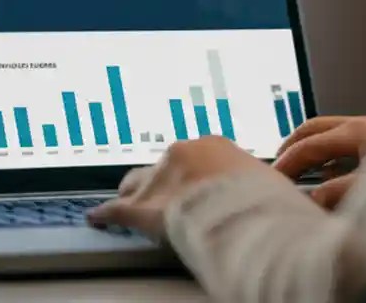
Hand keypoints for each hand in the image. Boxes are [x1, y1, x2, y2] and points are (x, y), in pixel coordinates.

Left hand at [86, 136, 283, 234]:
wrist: (247, 217)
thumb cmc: (267, 204)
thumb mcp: (268, 184)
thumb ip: (255, 184)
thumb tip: (268, 195)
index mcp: (212, 146)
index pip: (191, 158)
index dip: (190, 176)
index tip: (194, 186)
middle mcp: (180, 155)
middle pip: (160, 169)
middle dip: (159, 183)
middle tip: (164, 198)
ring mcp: (157, 179)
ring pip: (136, 184)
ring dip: (133, 195)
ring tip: (126, 203)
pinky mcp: (141, 207)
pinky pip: (116, 210)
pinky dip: (106, 215)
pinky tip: (97, 218)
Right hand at [273, 116, 365, 209]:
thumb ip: (337, 193)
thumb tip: (314, 198)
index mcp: (357, 131)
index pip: (308, 144)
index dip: (287, 162)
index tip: (273, 179)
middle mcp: (363, 125)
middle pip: (314, 129)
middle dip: (292, 147)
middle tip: (278, 167)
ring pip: (330, 135)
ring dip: (311, 151)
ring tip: (300, 172)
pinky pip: (347, 145)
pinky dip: (331, 157)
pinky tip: (331, 177)